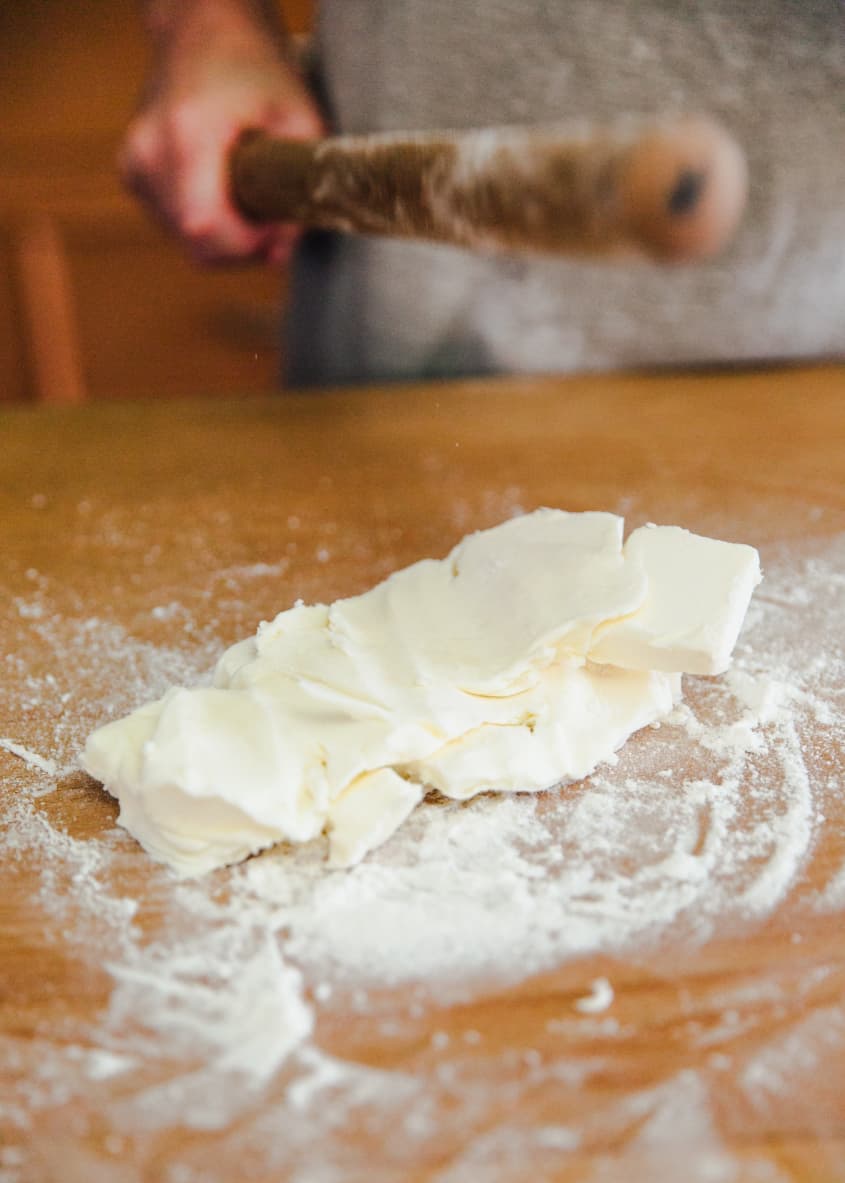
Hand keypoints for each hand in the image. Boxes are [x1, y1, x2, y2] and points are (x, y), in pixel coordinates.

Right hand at [120, 0, 324, 264]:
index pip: (204, 228)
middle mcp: (149, 154)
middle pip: (197, 246)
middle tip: (270, 214)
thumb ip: (301, 190)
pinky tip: (224, 189)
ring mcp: (135, 166)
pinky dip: (206, 221)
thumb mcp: (301, 120)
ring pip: (186, 242)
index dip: (246, 244)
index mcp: (188, 135)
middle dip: (242, 246)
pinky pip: (174, 225)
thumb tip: (279, 256)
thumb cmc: (258, 69)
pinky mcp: (132, 174)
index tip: (274, 226)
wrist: (203, 28)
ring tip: (249, 193)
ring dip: (226, 236)